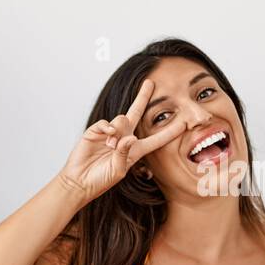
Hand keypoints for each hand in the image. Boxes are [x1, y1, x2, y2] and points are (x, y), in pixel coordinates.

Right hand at [56, 79, 185, 205]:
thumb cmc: (100, 180)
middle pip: (136, 113)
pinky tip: (107, 137)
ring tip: (110, 145)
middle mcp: (123, 138)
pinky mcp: (95, 132)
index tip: (184, 124)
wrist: (80, 181)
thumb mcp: (118, 170)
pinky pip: (106, 123)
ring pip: (121, 119)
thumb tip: (128, 137)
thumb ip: (124, 154)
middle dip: (143, 97)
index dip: (169, 132)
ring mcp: (109, 133)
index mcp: (134, 150)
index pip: (155, 139)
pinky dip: (107, 128)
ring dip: (119, 131)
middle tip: (150, 83)